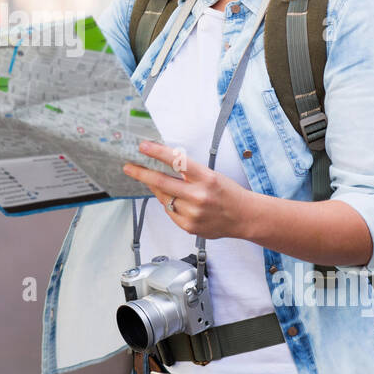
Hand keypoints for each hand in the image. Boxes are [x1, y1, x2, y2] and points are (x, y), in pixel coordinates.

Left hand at [122, 140, 252, 240]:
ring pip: (163, 198)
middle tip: (129, 167)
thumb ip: (188, 173)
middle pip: (162, 183)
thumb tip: (162, 165)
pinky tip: (178, 201)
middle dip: (141, 173)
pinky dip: (169, 204)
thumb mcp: (211, 175)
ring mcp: (193, 213)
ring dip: (158, 190)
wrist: (244, 217)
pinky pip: (169, 211)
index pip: (177, 161)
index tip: (143, 146)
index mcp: (206, 178)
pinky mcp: (189, 226)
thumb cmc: (228, 193)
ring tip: (162, 185)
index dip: (157, 153)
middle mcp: (199, 196)